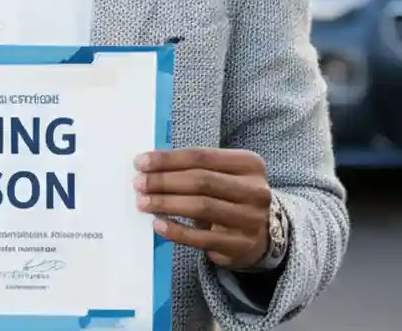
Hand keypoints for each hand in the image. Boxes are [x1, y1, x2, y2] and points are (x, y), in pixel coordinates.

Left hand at [134, 148, 271, 270]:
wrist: (262, 235)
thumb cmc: (231, 198)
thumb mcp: (223, 176)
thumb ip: (195, 169)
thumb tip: (149, 167)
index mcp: (249, 164)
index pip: (202, 156)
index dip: (168, 159)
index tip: (141, 162)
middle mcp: (255, 190)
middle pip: (201, 181)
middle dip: (164, 181)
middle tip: (139, 183)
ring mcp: (250, 219)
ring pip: (201, 207)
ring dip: (167, 203)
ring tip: (143, 202)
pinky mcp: (240, 245)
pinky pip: (202, 238)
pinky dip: (176, 230)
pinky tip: (158, 225)